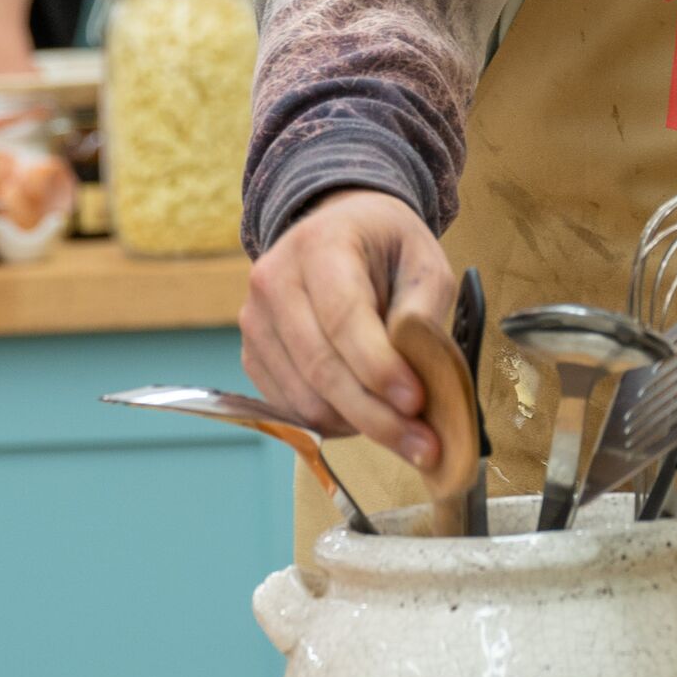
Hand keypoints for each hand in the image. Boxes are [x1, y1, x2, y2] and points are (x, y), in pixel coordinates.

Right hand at [240, 189, 456, 469]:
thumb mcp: (424, 261)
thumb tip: (419, 371)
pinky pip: (291, 408)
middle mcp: (274, 281)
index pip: (343, 317)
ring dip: (357, 426)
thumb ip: (424, 311)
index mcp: (320, 245)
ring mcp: (255, 321)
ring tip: (403, 430)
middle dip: (375, 415)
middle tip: (423, 444)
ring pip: (304, 398)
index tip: (416, 402)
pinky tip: (366, 414)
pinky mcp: (252, 355)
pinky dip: (333, 424)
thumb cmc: (386, 249)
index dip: (378, 367)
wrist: (338, 232)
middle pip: (321, 367)